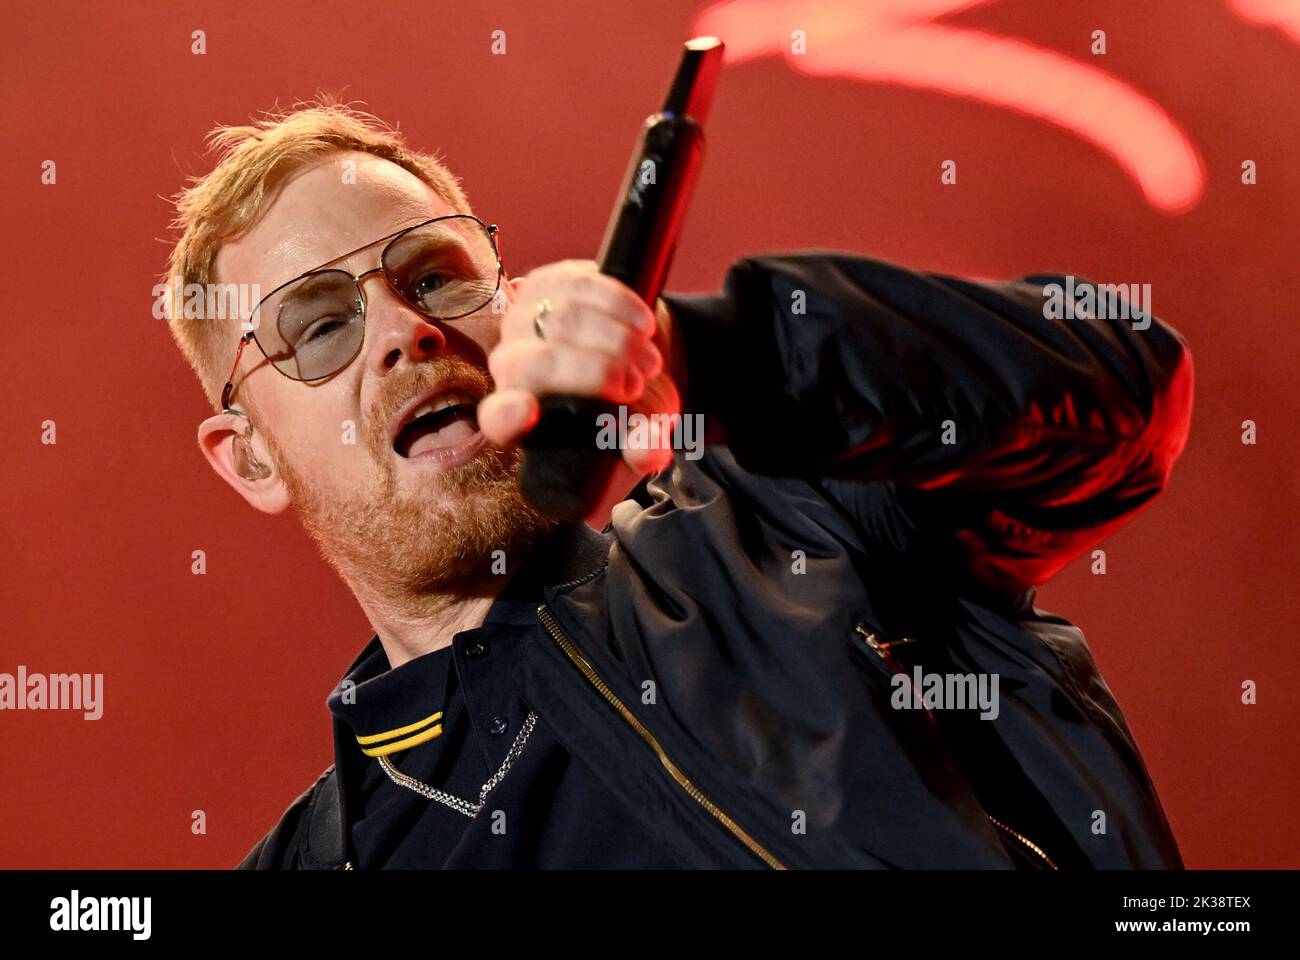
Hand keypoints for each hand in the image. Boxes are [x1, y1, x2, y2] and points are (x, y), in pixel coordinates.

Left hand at [478, 260, 681, 477]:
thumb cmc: (628, 404)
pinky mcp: (547, 282)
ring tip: (648, 361)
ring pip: (564, 320)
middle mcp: (510, 366)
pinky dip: (620, 306)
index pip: (498, 419)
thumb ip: (643, 449)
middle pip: (540, 362)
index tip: (527, 412)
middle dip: (597, 372)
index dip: (508, 415)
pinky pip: (579, 285)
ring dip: (618, 340)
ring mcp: (522, 319)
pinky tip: (643, 326)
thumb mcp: (640, 433)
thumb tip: (648, 449)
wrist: (634, 353)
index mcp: (519, 416)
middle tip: (636, 385)